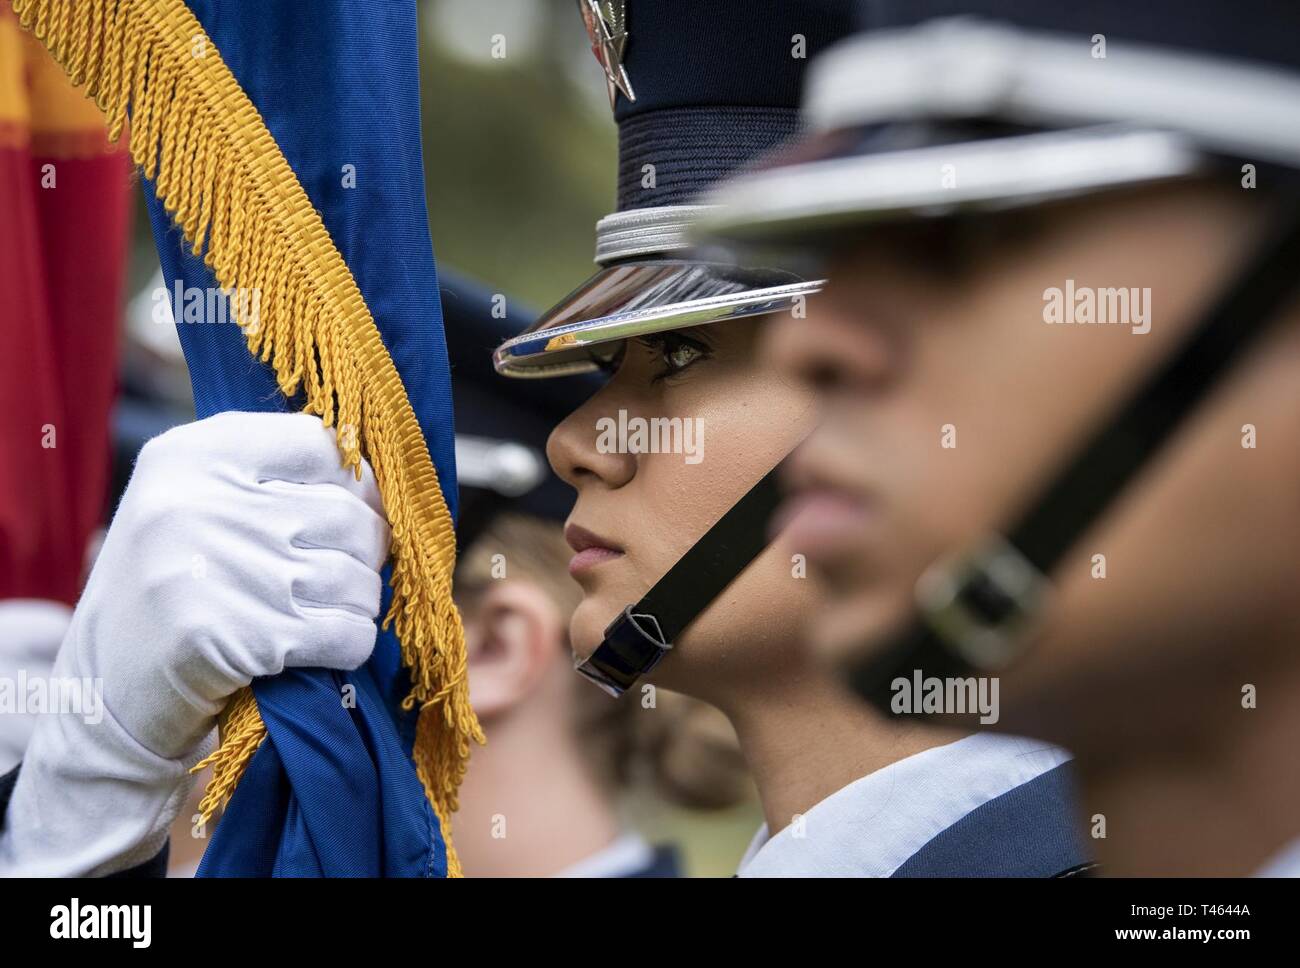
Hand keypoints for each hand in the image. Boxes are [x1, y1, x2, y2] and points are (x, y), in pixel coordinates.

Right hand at [0, 412, 388, 874]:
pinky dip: (348, 647)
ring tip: (316, 617)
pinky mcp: (244, 639)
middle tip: (335, 580)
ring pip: (358, 579)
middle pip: (350, 515)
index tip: (348, 514)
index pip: (320, 445)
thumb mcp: (192, 505)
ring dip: (355, 606)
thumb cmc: (171, 591)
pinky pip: (350, 633)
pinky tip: (315, 652)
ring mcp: (224, 572)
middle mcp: (202, 505)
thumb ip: (270, 477)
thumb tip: (373, 480)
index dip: (353, 484)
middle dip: (362, 555)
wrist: (103, 696)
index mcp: (189, 457)